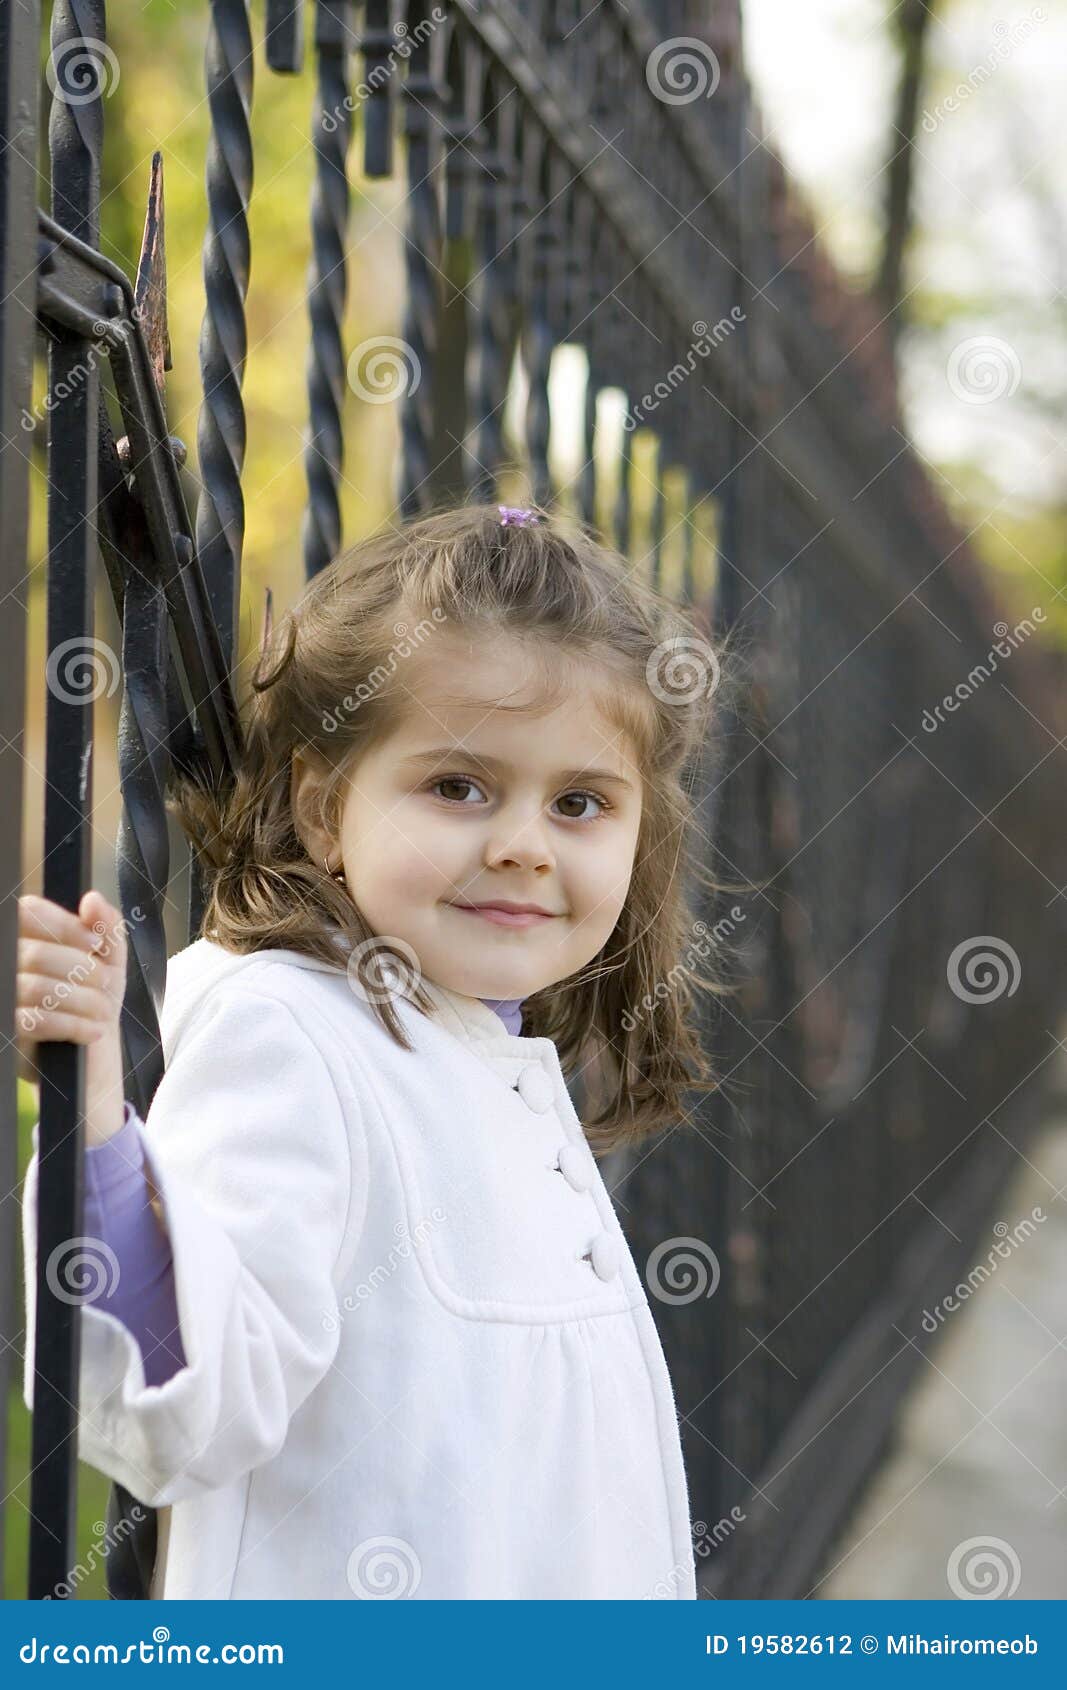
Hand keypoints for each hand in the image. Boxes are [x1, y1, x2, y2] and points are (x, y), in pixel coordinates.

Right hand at [15, 890, 128, 1147]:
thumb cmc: (96, 997)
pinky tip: (94, 1032)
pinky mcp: (9, 1030)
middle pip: (35, 953)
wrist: (92, 1053)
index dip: (63, 926)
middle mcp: (8, 964)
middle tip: (105, 983)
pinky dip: (74, 1025)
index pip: (28, 912)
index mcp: (27, 938)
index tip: (95, 945)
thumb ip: (106, 926)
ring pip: (38, 988)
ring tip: (103, 1012)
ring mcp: (5, 996)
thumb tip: (92, 900)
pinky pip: (36, 1021)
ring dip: (82, 1000)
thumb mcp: (110, 959)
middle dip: (81, 969)